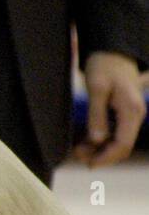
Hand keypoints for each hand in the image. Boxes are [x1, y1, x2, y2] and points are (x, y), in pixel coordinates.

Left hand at [74, 51, 146, 168]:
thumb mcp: (97, 89)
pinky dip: (100, 142)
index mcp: (132, 110)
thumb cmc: (104, 66)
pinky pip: (114, 135)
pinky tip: (84, 142)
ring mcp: (131, 116)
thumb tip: (97, 140)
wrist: (112, 51)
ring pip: (118, 143)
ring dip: (98, 150)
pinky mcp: (124, 115)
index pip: (123, 144)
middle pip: (122, 148)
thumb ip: (97, 115)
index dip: (105, 158)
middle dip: (101, 156)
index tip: (87, 163)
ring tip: (78, 149)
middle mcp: (136, 115)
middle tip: (77, 154)